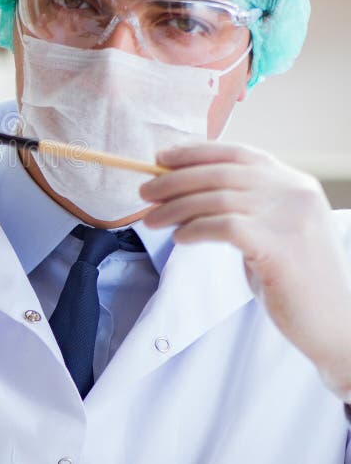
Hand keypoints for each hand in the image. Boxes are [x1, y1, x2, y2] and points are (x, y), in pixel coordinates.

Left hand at [140, 143, 350, 400]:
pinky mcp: (278, 247)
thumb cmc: (293, 279)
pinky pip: (222, 226)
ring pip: (216, 199)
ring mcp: (289, 218)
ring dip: (176, 207)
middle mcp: (294, 192)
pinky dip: (194, 229)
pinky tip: (180, 238)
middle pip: (221, 173)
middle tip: (145, 192)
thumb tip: (182, 190)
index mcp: (294, 183)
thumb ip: (241, 206)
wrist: (334, 325)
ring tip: (152, 219)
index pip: (238, 153)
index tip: (161, 159)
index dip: (196, 152)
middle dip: (175, 180)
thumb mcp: (272, 230)